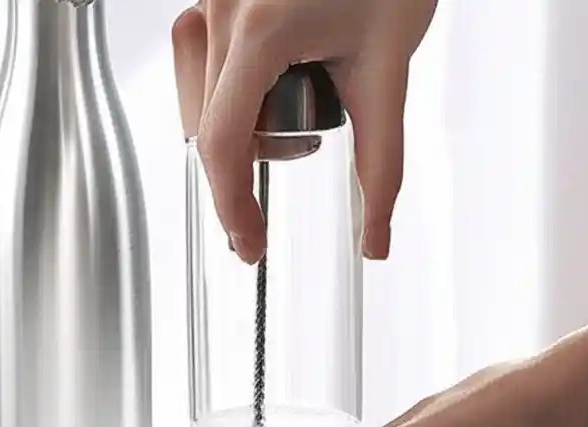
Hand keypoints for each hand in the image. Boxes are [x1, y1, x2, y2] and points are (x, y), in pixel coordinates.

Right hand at [172, 0, 437, 262]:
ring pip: (198, 104)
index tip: (250, 243)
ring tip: (295, 100)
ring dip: (240, 127)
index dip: (234, 206)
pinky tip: (274, 77)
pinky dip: (232, 94)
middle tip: (307, 142)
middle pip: (209, 129)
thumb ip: (381, 159)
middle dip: (255, 156)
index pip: (223, 144)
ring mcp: (208, 1)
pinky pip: (200, 69)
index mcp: (260, 30)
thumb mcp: (389, 63)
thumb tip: (374, 231)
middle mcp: (220, 12)